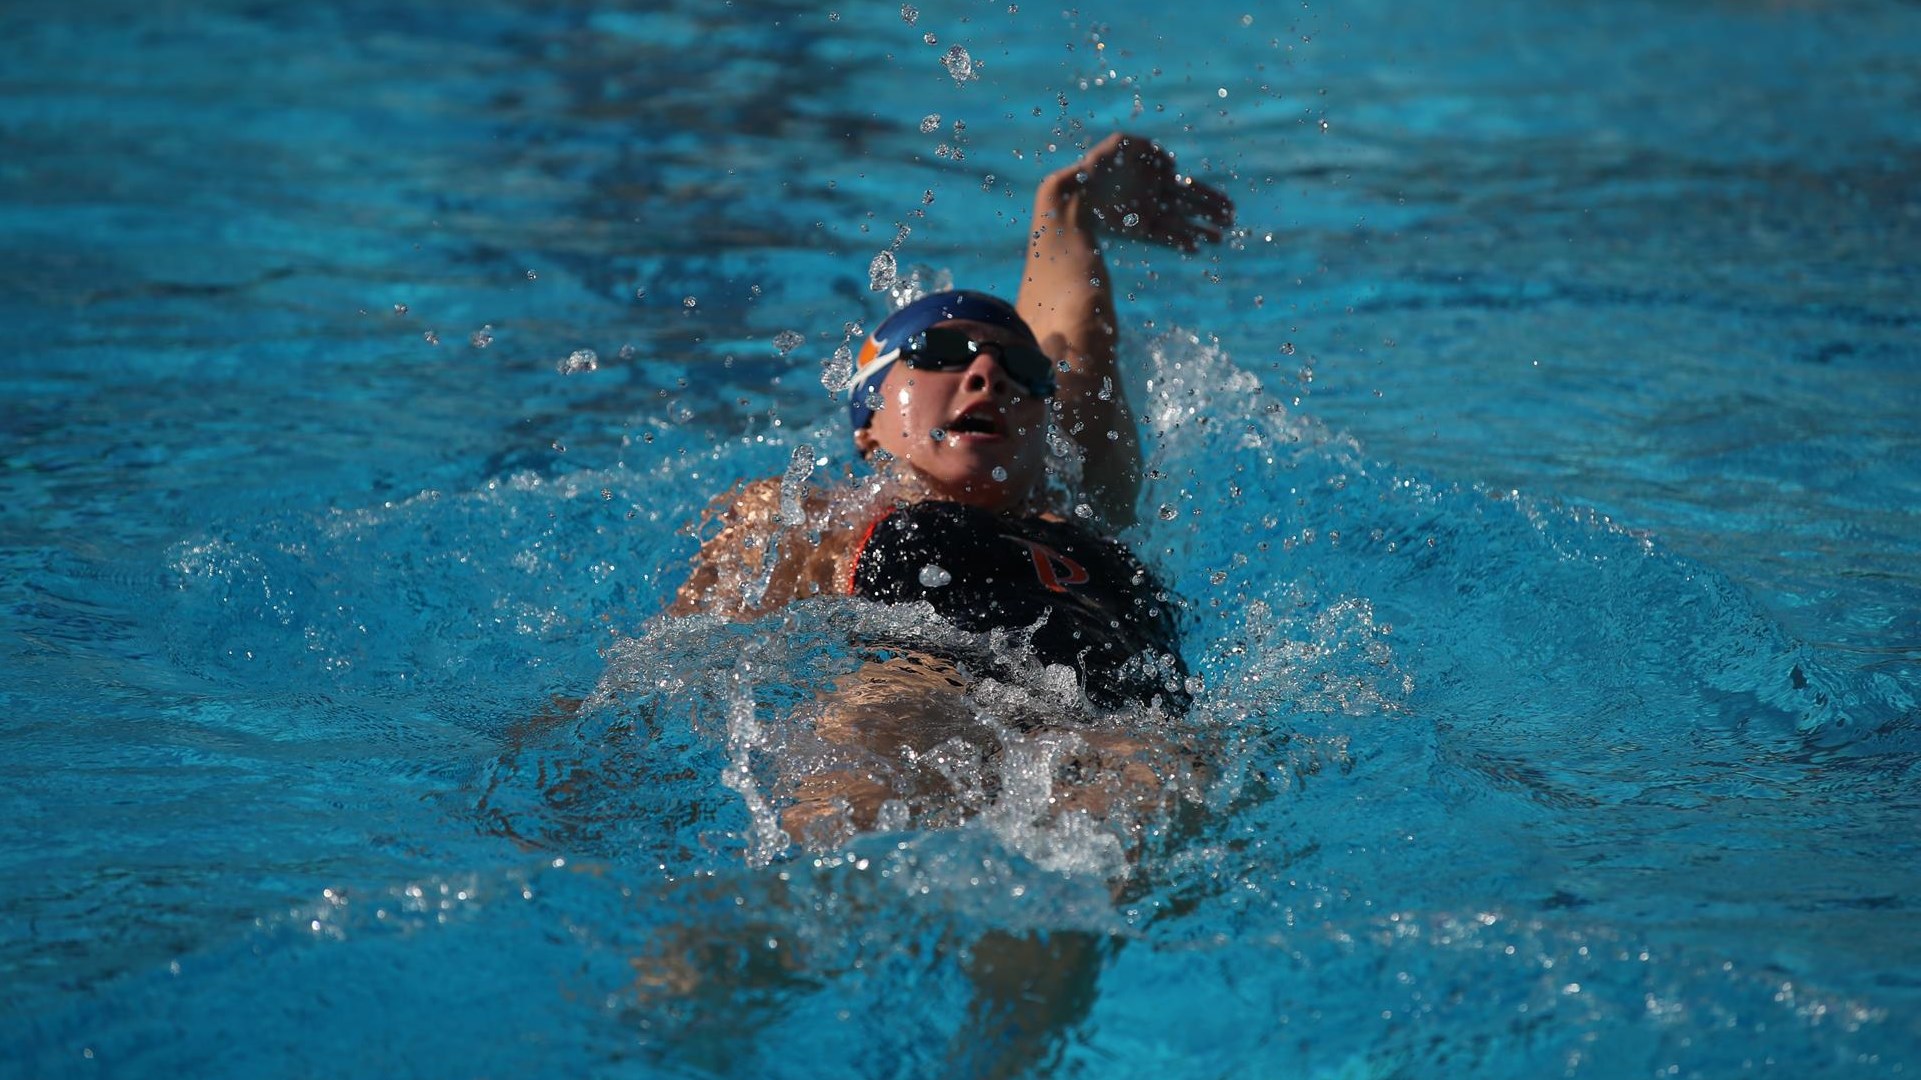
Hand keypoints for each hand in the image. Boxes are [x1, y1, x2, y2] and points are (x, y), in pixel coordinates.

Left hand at [1063, 132, 1234, 251]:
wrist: (1075, 189)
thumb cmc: (1097, 164)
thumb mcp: (1121, 144)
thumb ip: (1147, 147)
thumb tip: (1172, 163)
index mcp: (1156, 176)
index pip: (1190, 188)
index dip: (1210, 198)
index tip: (1229, 206)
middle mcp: (1155, 196)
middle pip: (1190, 207)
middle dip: (1210, 213)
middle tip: (1232, 220)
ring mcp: (1147, 214)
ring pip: (1180, 223)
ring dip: (1200, 231)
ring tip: (1220, 238)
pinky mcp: (1136, 229)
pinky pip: (1162, 236)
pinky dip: (1178, 241)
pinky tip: (1194, 248)